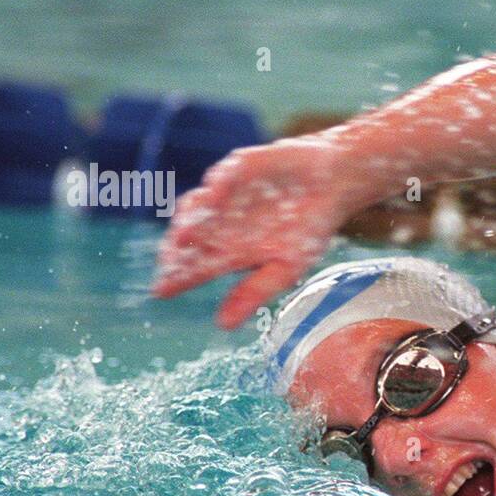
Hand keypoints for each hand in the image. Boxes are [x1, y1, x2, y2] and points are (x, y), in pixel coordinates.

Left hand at [152, 136, 352, 328]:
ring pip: (196, 207)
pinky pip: (223, 176)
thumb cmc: (309, 229)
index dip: (178, 279)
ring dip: (189, 220)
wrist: (333, 185)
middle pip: (188, 240)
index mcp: (230, 251)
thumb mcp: (286, 268)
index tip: (161, 292)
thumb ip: (254, 293)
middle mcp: (221, 224)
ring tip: (184, 238)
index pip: (196, 268)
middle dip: (177, 252)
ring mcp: (226, 195)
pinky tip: (212, 196)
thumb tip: (223, 326)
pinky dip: (217, 186)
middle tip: (170, 265)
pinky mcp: (238, 169)